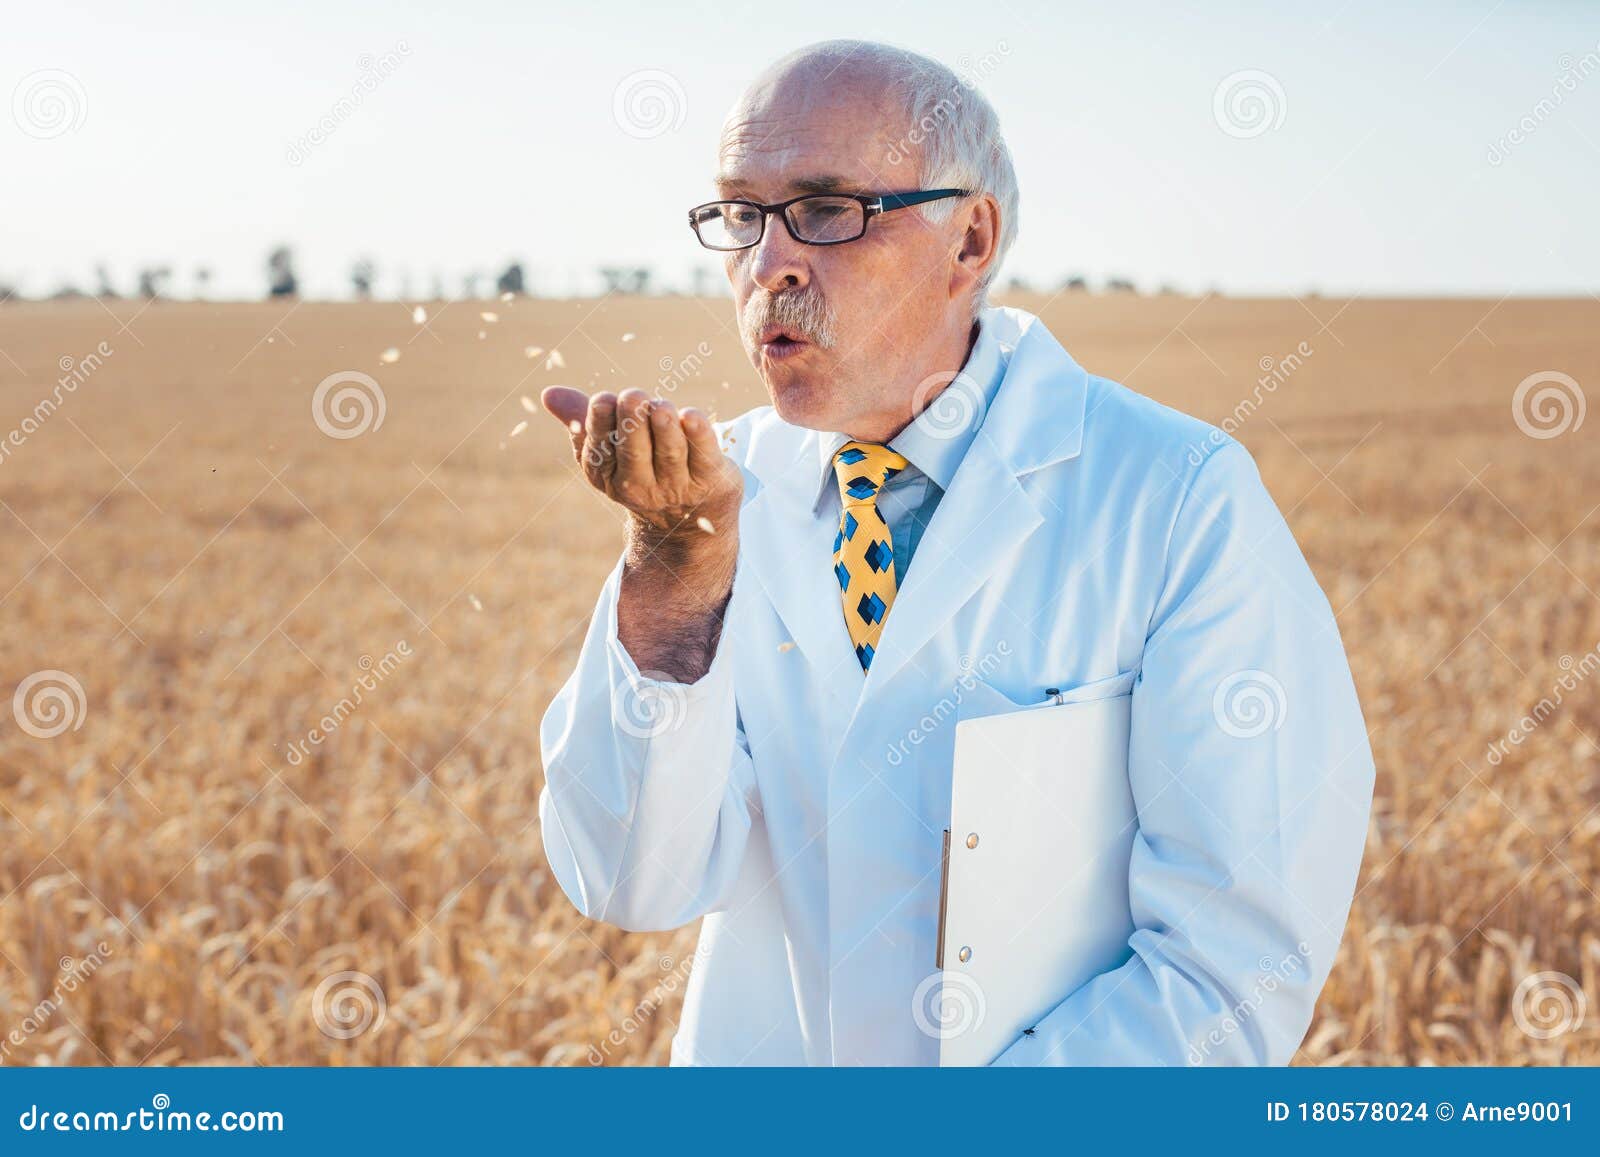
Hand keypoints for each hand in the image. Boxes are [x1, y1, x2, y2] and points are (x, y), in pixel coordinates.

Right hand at [541, 387, 741, 539]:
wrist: (689, 521)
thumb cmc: (643, 467)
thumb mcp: (609, 449)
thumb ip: (582, 419)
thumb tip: (549, 393)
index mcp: (607, 476)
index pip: (598, 450)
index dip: (600, 424)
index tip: (603, 399)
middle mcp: (639, 486)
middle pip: (634, 451)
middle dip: (632, 421)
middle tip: (633, 395)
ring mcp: (676, 486)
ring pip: (670, 452)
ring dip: (665, 425)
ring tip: (660, 405)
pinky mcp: (710, 480)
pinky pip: (704, 456)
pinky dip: (699, 435)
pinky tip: (692, 416)